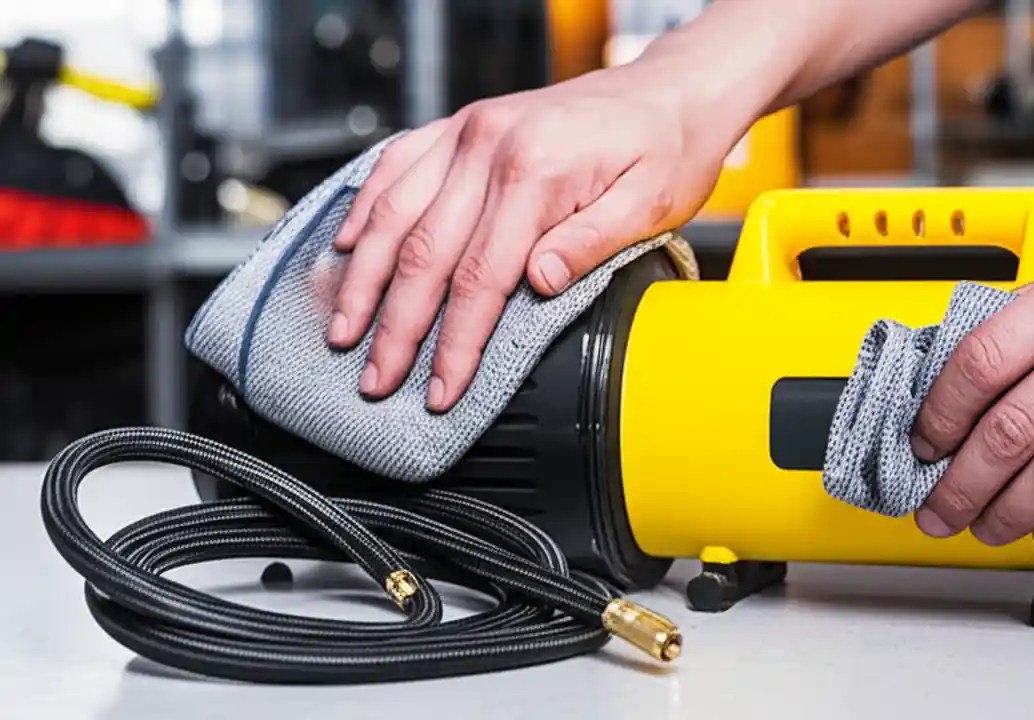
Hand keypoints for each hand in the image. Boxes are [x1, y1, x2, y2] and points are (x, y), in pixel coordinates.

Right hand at [326, 64, 733, 410]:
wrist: (672, 89)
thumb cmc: (666, 147)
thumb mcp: (651, 203)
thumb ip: (589, 242)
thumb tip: (537, 282)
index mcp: (536, 171)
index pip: (480, 278)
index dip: (456, 343)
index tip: (441, 389)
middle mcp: (490, 146)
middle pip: (425, 254)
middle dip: (396, 327)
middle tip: (376, 378)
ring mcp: (468, 131)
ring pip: (395, 213)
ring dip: (363, 278)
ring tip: (344, 329)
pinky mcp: (462, 124)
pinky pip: (396, 164)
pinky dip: (365, 208)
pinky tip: (345, 247)